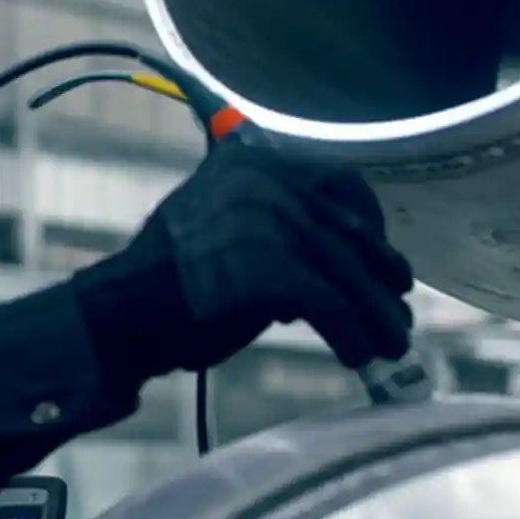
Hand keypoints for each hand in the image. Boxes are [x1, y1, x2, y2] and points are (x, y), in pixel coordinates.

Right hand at [72, 138, 413, 384]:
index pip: (336, 180)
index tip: (378, 254)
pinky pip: (331, 304)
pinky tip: (356, 356)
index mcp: (249, 162)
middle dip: (380, 275)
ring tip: (389, 344)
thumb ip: (267, 219)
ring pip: (346, 271)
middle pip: (346, 230)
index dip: (368, 221)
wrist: (122, 312)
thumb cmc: (166, 278)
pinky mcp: (272, 268)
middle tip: (397, 308)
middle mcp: (262, 181)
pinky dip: (350, 333)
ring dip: (375, 314)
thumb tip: (337, 249)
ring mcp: (268, 222)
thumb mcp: (216, 221)